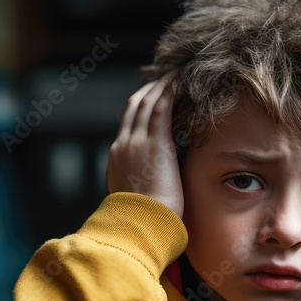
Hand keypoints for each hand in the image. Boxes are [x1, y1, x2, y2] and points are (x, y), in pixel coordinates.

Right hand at [106, 72, 183, 217]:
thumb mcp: (135, 201)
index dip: (139, 108)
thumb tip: (150, 191)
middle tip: (166, 79)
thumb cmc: (143, 222)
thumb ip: (140, 188)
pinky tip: (182, 82)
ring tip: (178, 74)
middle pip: (134, 107)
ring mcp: (137, 142)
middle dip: (150, 89)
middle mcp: (123, 145)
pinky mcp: (155, 143)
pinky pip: (162, 106)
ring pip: (147, 102)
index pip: (127, 125)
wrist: (140, 226)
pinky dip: (171, 91)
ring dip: (162, 85)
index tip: (153, 99)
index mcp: (117, 160)